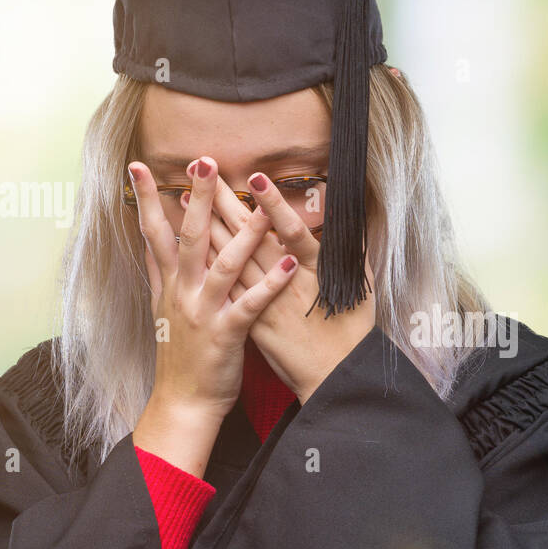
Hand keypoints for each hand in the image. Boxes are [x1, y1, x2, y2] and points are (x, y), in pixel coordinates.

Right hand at [130, 156, 300, 422]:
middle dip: (197, 198)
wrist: (183, 402)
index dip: (147, 198)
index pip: (154, 232)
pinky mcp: (227, 334)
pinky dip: (271, 284)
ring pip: (223, 266)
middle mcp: (183, 292)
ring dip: (244, 234)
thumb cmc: (180, 355)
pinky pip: (251, 304)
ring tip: (262, 207)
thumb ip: (159, 273)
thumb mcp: (162, 310)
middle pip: (189, 237)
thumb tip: (148, 241)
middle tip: (204, 161)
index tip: (138, 164)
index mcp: (170, 284)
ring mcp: (204, 312)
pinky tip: (291, 264)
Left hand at [202, 171, 375, 403]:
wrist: (335, 377)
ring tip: (186, 199)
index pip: (293, 230)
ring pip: (231, 259)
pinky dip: (209, 268)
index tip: (255, 177)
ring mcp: (267, 304)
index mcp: (317, 271)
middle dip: (225, 201)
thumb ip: (354, 254)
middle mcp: (288, 283)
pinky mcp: (253, 324)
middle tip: (203, 171)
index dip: (273, 204)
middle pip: (252, 236)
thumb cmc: (352, 333)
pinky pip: (227, 290)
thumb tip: (353, 226)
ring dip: (207, 228)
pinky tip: (191, 250)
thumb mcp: (361, 290)